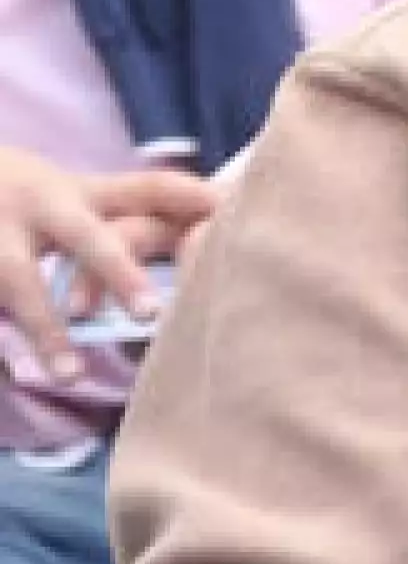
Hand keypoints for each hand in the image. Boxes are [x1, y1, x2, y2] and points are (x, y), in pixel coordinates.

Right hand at [0, 146, 216, 384]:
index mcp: (79, 191)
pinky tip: (15, 371)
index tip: (229, 215)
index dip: (190, 199)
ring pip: (22, 283)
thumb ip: (124, 210)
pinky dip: (6, 340)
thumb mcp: (68, 193)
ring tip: (72, 375)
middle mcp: (42, 208)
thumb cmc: (22, 199)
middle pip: (87, 238)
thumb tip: (209, 222)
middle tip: (151, 313)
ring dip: (47, 330)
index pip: (147, 189)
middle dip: (119, 272)